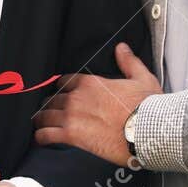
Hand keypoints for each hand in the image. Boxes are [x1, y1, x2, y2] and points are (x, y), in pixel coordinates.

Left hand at [32, 42, 161, 165]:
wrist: (147, 129)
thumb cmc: (147, 106)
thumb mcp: (141, 78)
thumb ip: (128, 62)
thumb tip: (122, 47)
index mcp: (90, 83)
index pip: (65, 81)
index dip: (61, 88)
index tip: (60, 93)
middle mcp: (76, 97)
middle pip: (52, 99)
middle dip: (50, 105)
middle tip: (49, 111)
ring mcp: (71, 116)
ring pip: (45, 115)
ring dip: (41, 119)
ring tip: (40, 124)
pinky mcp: (71, 135)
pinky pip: (46, 135)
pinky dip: (41, 137)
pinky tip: (41, 139)